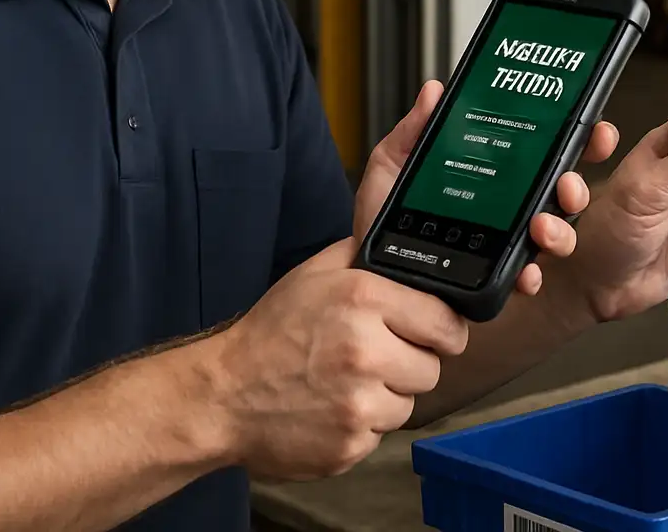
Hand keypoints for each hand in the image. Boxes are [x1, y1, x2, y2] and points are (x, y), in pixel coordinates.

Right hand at [205, 237, 468, 480]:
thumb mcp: (316, 273)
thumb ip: (364, 246)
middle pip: (431, 369)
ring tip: (346, 384)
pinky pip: (379, 436)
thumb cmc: (271, 331)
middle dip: (407, 364)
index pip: (446, 323)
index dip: (438, 328)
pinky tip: (331, 410)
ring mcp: (358, 405)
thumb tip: (399, 220)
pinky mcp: (350, 446)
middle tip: (372, 358)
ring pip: (407, 405)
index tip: (425, 332)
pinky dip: (361, 427)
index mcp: (364, 299)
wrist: (221, 396)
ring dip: (385, 398)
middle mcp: (367, 352)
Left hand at [352, 80, 619, 296]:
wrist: (367, 273)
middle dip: (577, 184)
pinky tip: (526, 270)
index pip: (543, 151)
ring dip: (560, 228)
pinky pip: (527, 276)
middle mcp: (507, 208)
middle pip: (561, 191)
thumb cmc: (378, 223)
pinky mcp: (496, 278)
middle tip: (568, 182)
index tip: (593, 129)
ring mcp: (506, 243)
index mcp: (491, 174)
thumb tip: (435, 91)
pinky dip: (532, 273)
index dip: (575, 139)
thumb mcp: (391, 166)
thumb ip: (414, 130)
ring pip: (554, 233)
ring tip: (542, 224)